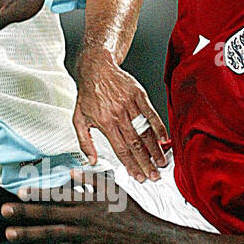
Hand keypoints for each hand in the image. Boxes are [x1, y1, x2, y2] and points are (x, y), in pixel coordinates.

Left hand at [1, 171, 156, 243]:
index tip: (20, 192)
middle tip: (5, 211)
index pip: (57, 196)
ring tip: (10, 233)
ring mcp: (82, 235)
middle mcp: (81, 218)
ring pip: (51, 234)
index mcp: (87, 201)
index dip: (38, 194)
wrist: (143, 235)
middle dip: (24, 213)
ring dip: (28, 233)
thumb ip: (91, 179)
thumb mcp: (112, 188)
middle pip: (48, 215)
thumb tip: (72, 171)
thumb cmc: (128, 209)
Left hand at [74, 48, 168, 181]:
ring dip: (154, 148)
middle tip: (154, 175)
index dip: (131, 164)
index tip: (138, 175)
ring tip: (161, 161)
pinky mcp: (139, 95)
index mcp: (104, 123)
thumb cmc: (88, 94)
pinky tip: (164, 138)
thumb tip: (92, 160)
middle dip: (145, 162)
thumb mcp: (78, 119)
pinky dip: (159, 127)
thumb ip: (85, 142)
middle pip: (135, 143)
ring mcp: (130, 104)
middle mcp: (118, 114)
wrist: (96, 68)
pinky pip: (151, 113)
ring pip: (144, 131)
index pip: (120, 149)